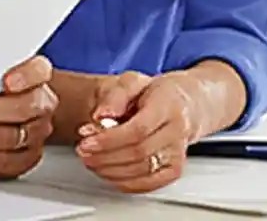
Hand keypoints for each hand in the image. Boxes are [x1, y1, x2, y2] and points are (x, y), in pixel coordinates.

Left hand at [0, 56, 57, 179]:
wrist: (9, 109)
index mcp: (36, 75)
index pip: (38, 72)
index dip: (25, 77)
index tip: (7, 82)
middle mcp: (42, 104)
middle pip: (24, 108)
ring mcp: (37, 132)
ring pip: (13, 138)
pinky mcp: (27, 157)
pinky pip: (5, 162)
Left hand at [75, 70, 202, 192]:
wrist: (183, 106)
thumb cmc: (154, 93)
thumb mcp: (132, 81)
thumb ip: (114, 96)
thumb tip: (100, 116)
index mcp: (167, 106)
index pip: (138, 130)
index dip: (109, 140)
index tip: (86, 141)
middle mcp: (176, 132)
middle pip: (138, 153)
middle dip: (104, 156)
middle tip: (82, 151)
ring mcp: (177, 154)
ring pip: (142, 171)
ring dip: (109, 170)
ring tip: (90, 160)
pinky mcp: (173, 171)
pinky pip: (147, 184)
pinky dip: (123, 182)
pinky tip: (107, 172)